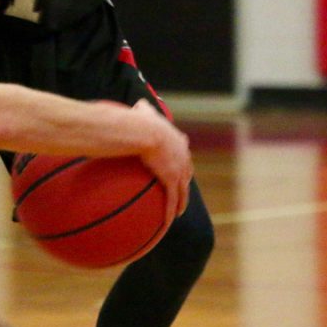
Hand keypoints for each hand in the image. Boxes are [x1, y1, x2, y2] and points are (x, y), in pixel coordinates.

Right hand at [132, 99, 191, 224]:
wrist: (145, 132)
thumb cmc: (143, 121)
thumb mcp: (147, 112)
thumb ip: (145, 109)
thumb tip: (139, 105)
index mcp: (178, 141)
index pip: (183, 154)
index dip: (182, 162)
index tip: (180, 168)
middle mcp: (183, 157)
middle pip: (187, 174)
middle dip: (184, 183)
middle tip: (180, 191)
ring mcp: (179, 170)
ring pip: (183, 191)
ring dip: (181, 202)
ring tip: (178, 211)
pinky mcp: (172, 181)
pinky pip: (172, 200)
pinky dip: (171, 211)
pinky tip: (169, 222)